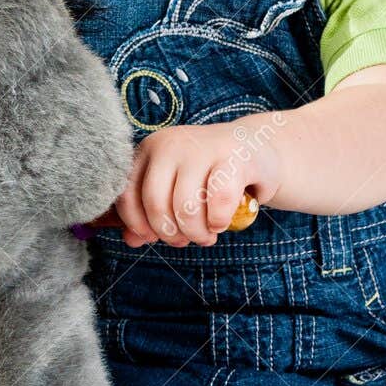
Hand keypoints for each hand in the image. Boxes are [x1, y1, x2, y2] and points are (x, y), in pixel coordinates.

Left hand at [113, 121, 280, 247]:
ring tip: (205, 236)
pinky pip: (219, 201)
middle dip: (169, 233)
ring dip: (195, 232)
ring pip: (186, 205)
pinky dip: (218, 220)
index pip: (127, 194)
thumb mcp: (175, 187)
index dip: (138, 225)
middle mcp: (171, 144)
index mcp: (150, 149)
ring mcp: (202, 147)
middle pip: (155, 202)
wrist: (257, 147)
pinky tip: (220, 223)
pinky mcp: (234, 157)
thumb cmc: (209, 173)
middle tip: (184, 241)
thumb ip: (150, 212)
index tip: (153, 238)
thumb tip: (131, 240)